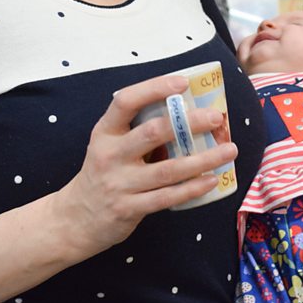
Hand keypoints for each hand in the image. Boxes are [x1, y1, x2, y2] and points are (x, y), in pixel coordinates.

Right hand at [53, 74, 238, 256]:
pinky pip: (168, 197)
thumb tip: (187, 110)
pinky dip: (193, 188)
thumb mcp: (109, 145)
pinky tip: (212, 179)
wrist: (74, 219)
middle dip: (189, 123)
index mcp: (105, 132)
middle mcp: (110, 155)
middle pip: (153, 132)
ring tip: (229, 149)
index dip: (154, 88)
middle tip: (217, 117)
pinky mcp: (129, 208)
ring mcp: (119, 183)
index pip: (126, 101)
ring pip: (168, 169)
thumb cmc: (104, 173)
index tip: (182, 82)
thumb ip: (138, 129)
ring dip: (203, 159)